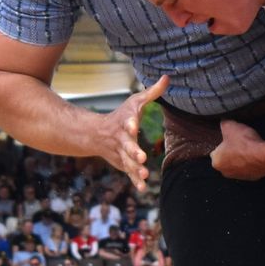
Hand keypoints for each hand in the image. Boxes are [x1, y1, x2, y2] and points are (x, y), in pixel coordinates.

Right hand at [100, 76, 169, 190]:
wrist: (97, 134)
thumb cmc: (122, 115)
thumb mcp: (135, 102)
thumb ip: (152, 92)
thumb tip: (167, 78)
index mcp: (125, 123)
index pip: (127, 122)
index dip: (130, 123)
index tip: (133, 125)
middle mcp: (121, 139)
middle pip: (127, 145)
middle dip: (133, 151)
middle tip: (141, 157)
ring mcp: (120, 153)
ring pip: (128, 162)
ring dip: (135, 169)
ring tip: (144, 174)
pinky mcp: (122, 163)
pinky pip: (129, 173)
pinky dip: (134, 180)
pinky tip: (142, 187)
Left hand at [209, 120, 264, 179]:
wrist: (263, 155)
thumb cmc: (244, 143)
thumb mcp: (229, 125)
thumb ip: (223, 124)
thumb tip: (223, 122)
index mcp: (216, 161)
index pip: (215, 151)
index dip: (222, 143)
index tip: (229, 137)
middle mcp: (225, 172)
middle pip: (226, 159)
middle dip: (231, 151)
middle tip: (239, 141)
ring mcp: (239, 176)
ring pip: (238, 164)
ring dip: (242, 157)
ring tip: (249, 147)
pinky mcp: (252, 177)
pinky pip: (249, 168)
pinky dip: (251, 162)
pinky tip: (256, 153)